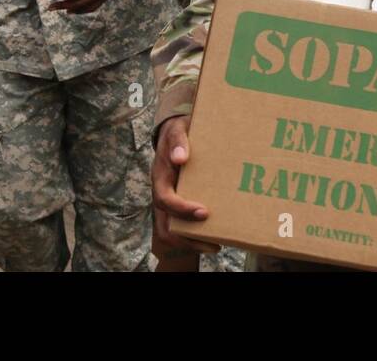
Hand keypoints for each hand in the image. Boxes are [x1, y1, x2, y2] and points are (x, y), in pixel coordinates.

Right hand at [151, 117, 217, 253]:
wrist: (174, 132)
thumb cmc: (179, 131)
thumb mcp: (178, 129)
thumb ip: (179, 141)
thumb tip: (180, 157)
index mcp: (161, 176)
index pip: (164, 199)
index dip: (182, 209)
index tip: (203, 212)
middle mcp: (162, 192)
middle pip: (165, 225)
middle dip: (187, 238)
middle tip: (214, 243)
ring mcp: (168, 200)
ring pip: (171, 231)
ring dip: (191, 242)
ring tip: (216, 246)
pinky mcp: (178, 203)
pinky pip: (180, 226)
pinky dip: (194, 235)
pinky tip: (215, 236)